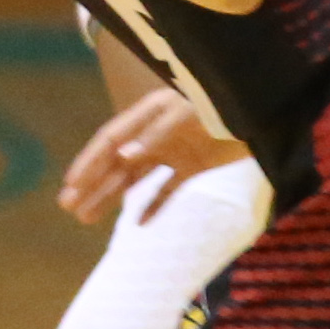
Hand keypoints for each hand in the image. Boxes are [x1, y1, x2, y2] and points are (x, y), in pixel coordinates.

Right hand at [55, 88, 248, 225]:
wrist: (261, 110)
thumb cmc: (221, 104)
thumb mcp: (186, 113)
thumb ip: (155, 134)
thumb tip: (123, 157)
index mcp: (149, 114)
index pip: (110, 140)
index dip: (89, 162)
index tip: (71, 186)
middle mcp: (156, 134)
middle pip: (116, 162)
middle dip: (91, 184)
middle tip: (68, 207)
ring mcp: (175, 151)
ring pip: (135, 178)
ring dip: (111, 197)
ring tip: (86, 218)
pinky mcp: (195, 166)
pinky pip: (168, 190)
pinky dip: (154, 206)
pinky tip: (139, 224)